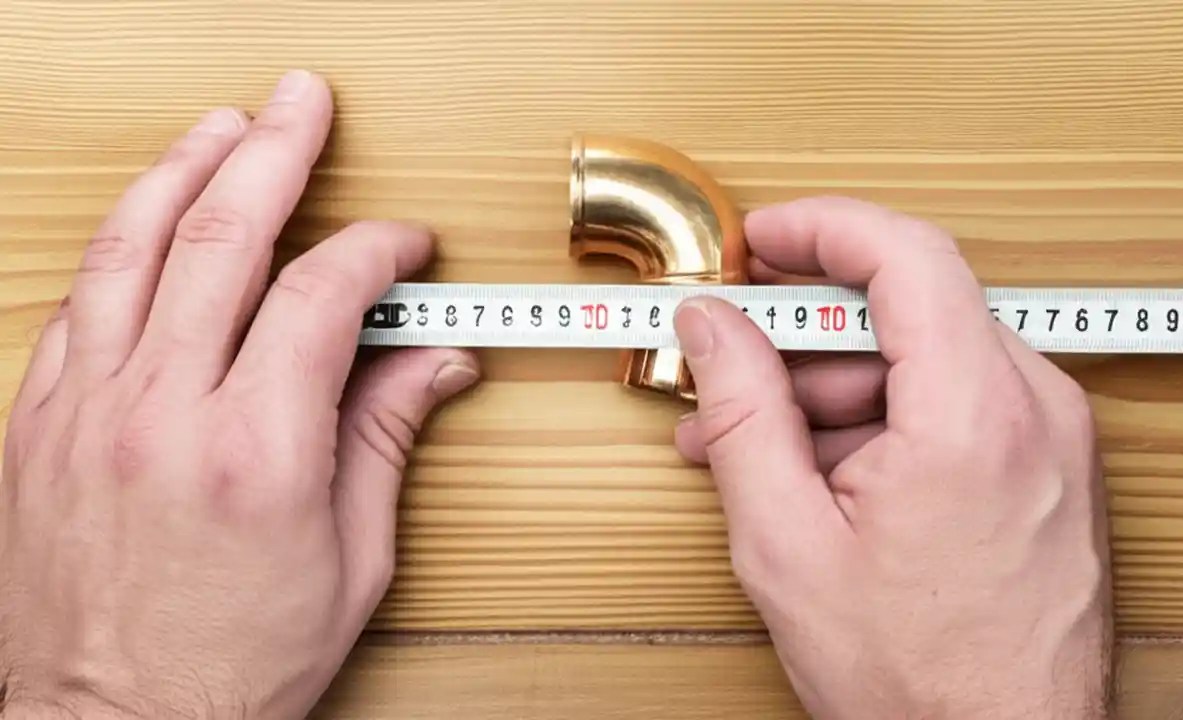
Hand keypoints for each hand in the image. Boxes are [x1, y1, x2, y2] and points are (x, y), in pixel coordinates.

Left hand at [0, 70, 478, 717]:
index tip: (406, 247)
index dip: (377, 249)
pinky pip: (75, 308)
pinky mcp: (37, 429)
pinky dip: (120, 252)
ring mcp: (87, 414)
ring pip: (132, 251)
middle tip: (300, 103)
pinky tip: (147, 226)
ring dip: (183, 173)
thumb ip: (384, 439)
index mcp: (257, 452)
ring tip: (220, 127)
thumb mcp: (351, 562)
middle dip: (273, 153)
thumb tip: (431, 363)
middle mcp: (162, 415)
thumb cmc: (233, 667)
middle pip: (222, 238)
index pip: (323, 295)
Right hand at [672, 196, 1111, 718]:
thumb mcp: (789, 544)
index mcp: (974, 415)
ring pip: (922, 364)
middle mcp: (1034, 410)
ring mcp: (1051, 439)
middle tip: (725, 373)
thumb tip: (712, 326)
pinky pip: (954, 408)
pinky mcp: (1049, 467)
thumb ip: (742, 412)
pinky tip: (818, 475)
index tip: (763, 239)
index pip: (905, 254)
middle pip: (904, 314)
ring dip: (832, 393)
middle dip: (800, 340)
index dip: (821, 228)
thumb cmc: (920, 682)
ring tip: (755, 452)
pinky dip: (881, 425)